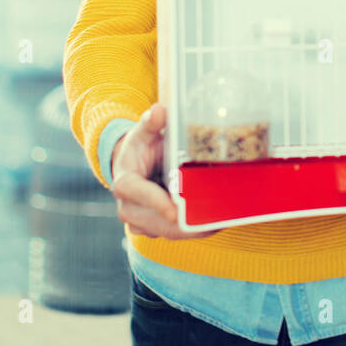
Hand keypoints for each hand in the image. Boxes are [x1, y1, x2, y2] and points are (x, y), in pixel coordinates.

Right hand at [110, 103, 217, 239]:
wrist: (133, 165)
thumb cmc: (141, 146)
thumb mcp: (145, 131)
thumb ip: (152, 122)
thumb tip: (159, 111)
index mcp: (124, 183)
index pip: (137, 194)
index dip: (155, 202)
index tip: (174, 210)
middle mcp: (129, 208)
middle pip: (157, 222)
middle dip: (184, 223)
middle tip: (214, 220)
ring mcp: (140, 222)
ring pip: (168, 232)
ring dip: (193, 229)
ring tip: (220, 222)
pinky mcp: (153, 229)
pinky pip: (174, 234)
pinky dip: (193, 230)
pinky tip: (215, 223)